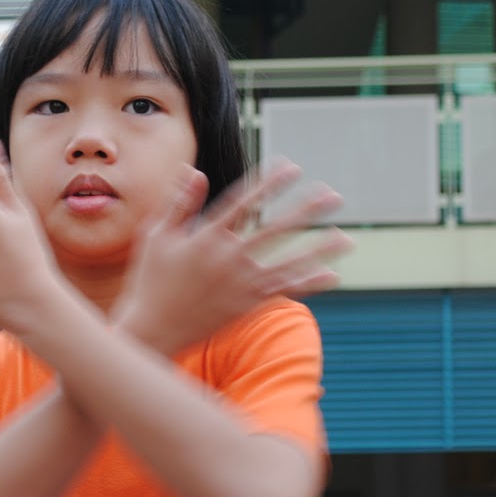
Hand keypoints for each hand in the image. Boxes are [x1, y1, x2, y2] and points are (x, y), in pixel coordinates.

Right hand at [111, 161, 350, 353]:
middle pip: (275, 229)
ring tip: (345, 237)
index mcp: (205, 237)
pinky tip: (332, 275)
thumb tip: (194, 170)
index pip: (244, 202)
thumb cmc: (150, 280)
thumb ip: (179, 203)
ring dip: (318, 249)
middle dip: (306, 211)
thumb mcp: (156, 236)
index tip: (292, 167)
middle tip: (333, 196)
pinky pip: (283, 291)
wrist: (153, 329)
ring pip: (287, 263)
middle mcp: (228, 259)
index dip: (269, 183)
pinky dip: (308, 283)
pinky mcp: (246, 305)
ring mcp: (240, 284)